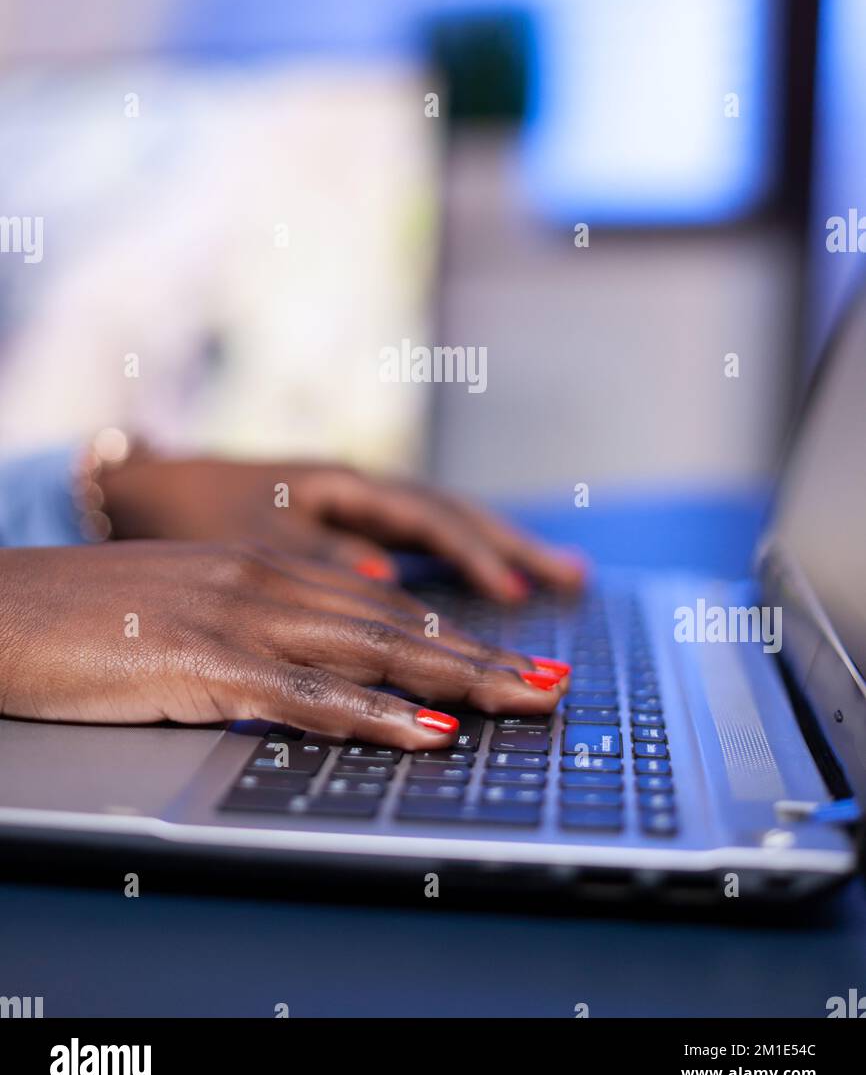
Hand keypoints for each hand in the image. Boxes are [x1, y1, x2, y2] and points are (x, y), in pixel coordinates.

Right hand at [0, 543, 569, 743]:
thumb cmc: (82, 618)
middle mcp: (266, 582)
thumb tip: (311, 670)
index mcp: (264, 568)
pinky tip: (428, 735)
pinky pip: (308, 695)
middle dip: (482, 655)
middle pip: (396, 623)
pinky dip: (377, 717)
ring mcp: (239, 617)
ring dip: (458, 679)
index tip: (511, 658)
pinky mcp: (205, 660)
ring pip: (373, 649)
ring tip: (526, 699)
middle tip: (553, 681)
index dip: (452, 634)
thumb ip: (252, 632)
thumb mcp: (184, 612)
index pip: (380, 604)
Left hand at [101, 458, 585, 601]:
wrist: (148, 485)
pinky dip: (457, 561)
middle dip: (512, 546)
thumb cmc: (195, 512)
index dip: (472, 554)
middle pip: (452, 514)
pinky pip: (419, 541)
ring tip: (556, 574)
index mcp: (341, 483)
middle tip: (574, 575)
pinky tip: (488, 579)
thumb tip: (386, 584)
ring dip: (496, 550)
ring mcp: (358, 506)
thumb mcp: (250, 539)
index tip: (514, 590)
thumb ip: (317, 561)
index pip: (426, 516)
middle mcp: (360, 490)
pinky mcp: (347, 525)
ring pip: (441, 526)